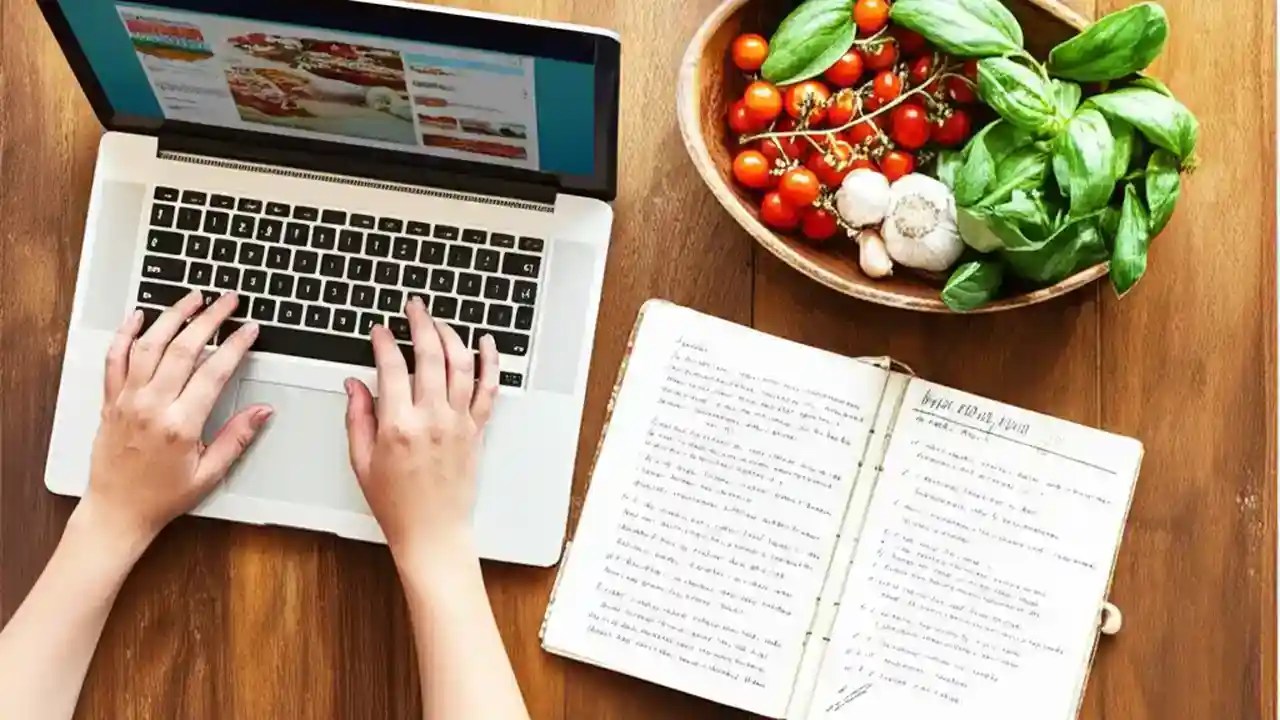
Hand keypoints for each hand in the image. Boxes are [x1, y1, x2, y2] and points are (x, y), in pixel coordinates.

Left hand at [81, 291, 270, 550]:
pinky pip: (114, 359)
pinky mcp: (109, 401)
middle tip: (228, 301)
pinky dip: (125, 333)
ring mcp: (126, 400)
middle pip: (182, 348)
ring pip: (149, 345)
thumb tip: (263, 411)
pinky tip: (138, 316)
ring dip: (172, 316)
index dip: (235, 345)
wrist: (116, 512)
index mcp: (180, 424)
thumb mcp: (210, 473)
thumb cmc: (162, 497)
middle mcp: (150, 406)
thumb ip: (237, 437)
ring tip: (192, 298)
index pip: (213, 371)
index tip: (249, 329)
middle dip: (209, 319)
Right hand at [344, 297, 498, 568]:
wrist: (433, 532)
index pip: (391, 367)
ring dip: (451, 335)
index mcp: (398, 426)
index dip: (384, 342)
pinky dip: (490, 362)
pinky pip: (488, 389)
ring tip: (440, 322)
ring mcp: (459, 423)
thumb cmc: (395, 504)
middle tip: (414, 306)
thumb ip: (357, 417)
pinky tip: (486, 344)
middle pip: (430, 355)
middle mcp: (432, 419)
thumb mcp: (362, 461)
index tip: (379, 330)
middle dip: (421, 323)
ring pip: (461, 365)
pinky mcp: (477, 431)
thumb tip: (354, 383)